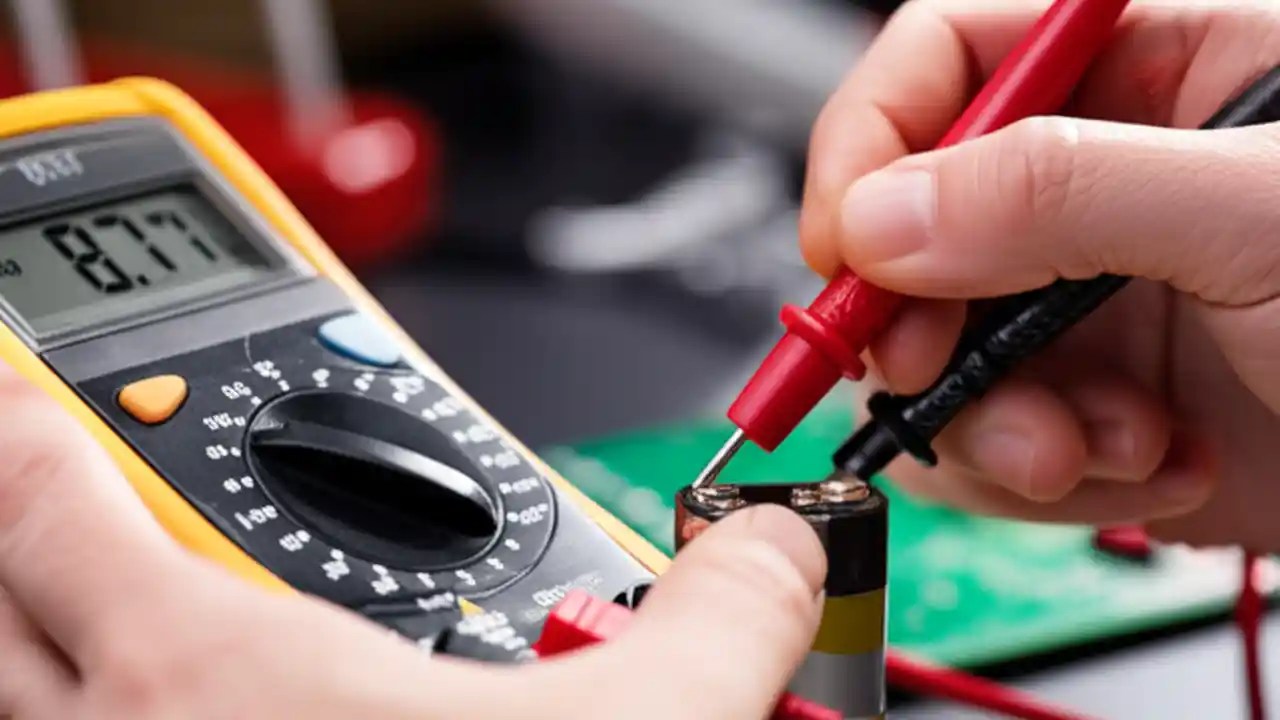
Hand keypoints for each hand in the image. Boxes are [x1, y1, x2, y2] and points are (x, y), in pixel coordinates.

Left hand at [0, 365, 824, 719]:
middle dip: (26, 538)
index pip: (51, 505)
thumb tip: (768, 551)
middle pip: (7, 611)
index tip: (30, 410)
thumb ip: (713, 618)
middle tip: (61, 501)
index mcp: (215, 679)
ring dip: (47, 660)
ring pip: (23, 713)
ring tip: (119, 638)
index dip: (31, 437)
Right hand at [801, 0, 1279, 549]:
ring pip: (940, 345)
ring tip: (1083, 446)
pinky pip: (992, 434)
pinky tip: (1141, 465)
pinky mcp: (1096, 399)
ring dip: (990, 419)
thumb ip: (1060, 190)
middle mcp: (1104, 180)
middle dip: (916, 313)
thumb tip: (884, 216)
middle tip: (920, 369)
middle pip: (917, 217)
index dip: (871, 140)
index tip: (849, 243)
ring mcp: (1091, 297)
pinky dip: (1043, 473)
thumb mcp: (1262, 213)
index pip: (947, 55)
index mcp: (1157, 66)